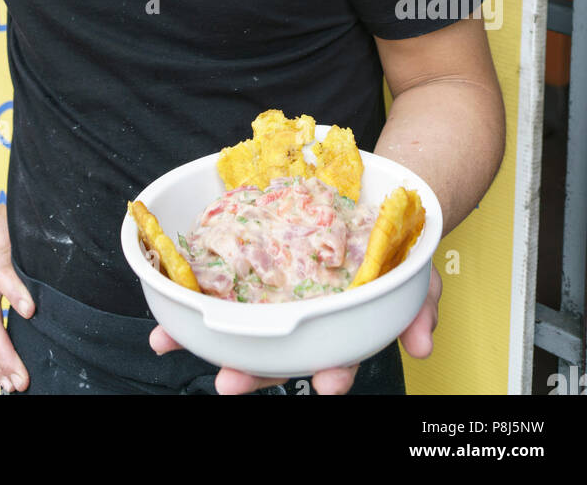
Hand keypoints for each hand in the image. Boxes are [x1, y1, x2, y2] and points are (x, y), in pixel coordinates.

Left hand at [150, 265, 442, 394]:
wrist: (372, 201)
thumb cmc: (389, 249)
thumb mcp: (412, 270)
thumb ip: (417, 304)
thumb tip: (423, 343)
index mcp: (342, 326)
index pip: (338, 357)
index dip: (333, 372)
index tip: (326, 386)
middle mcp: (304, 321)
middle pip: (278, 355)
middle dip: (252, 373)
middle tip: (230, 384)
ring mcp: (274, 300)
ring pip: (240, 331)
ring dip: (206, 342)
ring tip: (169, 345)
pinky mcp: (249, 274)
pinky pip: (216, 293)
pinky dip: (186, 311)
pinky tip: (163, 326)